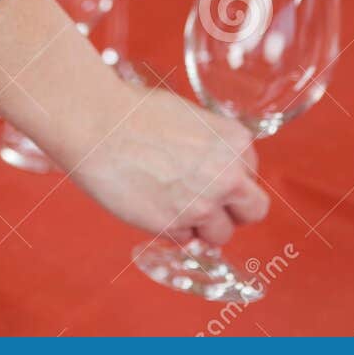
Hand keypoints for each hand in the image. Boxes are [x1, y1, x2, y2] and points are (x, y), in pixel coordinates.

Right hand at [67, 85, 269, 245]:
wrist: (99, 124)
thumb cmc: (137, 113)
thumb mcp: (191, 119)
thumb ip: (213, 147)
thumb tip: (217, 168)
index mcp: (236, 141)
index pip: (251, 174)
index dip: (230, 177)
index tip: (210, 175)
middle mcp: (228, 175)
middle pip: (254, 210)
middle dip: (233, 210)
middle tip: (208, 203)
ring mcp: (203, 204)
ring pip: (222, 234)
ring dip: (202, 225)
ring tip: (173, 202)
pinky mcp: (175, 226)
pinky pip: (187, 240)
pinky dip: (173, 230)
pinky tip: (153, 205)